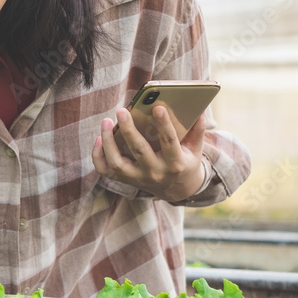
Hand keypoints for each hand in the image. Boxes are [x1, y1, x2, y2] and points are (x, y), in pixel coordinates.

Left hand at [92, 105, 206, 201]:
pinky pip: (105, 169)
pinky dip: (98, 155)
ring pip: (117, 162)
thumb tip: (200, 108)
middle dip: (129, 130)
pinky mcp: (125, 180)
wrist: (177, 190)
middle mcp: (156, 173)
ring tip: (106, 122)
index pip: (170, 142)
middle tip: (121, 110)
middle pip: (139, 150)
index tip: (157, 107)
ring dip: (108, 141)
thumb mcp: (195, 148)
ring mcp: (138, 178)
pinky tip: (98, 138)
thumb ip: (197, 129)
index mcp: (175, 163)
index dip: (164, 125)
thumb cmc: (185, 161)